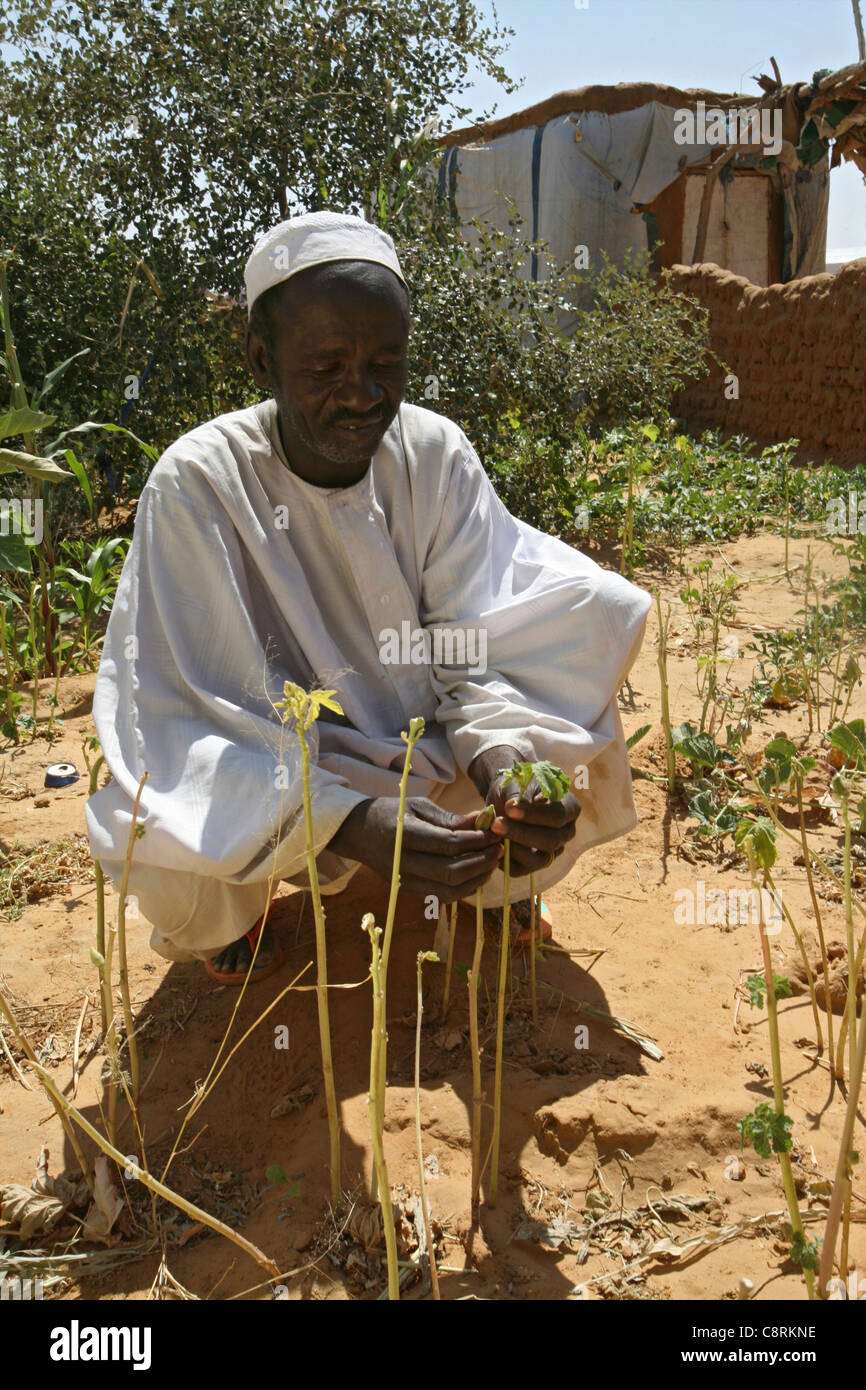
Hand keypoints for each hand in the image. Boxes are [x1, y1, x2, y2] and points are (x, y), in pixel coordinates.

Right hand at [329, 796, 502, 899]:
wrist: (359, 833)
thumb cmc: (392, 813)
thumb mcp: (419, 806)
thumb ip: (450, 818)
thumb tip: (483, 820)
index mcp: (405, 836)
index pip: (449, 844)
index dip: (477, 840)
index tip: (495, 832)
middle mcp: (404, 864)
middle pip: (452, 871)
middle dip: (482, 861)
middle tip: (500, 848)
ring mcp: (406, 882)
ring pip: (451, 890)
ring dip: (478, 878)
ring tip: (493, 861)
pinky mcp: (410, 892)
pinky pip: (444, 896)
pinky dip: (466, 888)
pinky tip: (478, 873)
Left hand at [487, 770, 580, 877]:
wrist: (506, 796)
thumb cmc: (516, 786)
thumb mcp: (518, 783)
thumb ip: (517, 795)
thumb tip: (511, 809)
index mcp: (570, 808)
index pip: (557, 816)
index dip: (533, 815)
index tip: (509, 808)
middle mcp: (566, 832)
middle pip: (551, 840)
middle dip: (521, 834)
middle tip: (496, 823)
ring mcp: (553, 850)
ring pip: (540, 860)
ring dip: (514, 849)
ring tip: (494, 834)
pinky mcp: (535, 862)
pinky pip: (523, 870)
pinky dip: (506, 860)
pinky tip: (493, 845)